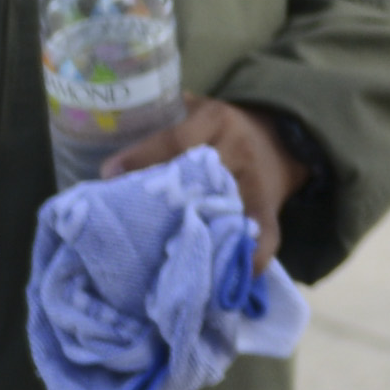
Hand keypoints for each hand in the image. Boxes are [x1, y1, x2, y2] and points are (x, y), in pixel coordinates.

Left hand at [110, 97, 310, 259]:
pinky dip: (248, 259)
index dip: (142, 158)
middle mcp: (238, 150)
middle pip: (197, 178)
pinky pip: (265, 239)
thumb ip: (161, 118)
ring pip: (223, 211)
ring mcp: (256, 183)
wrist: (280, 140)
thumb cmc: (224, 127)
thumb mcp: (197, 109)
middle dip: (161, 202)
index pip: (176, 140)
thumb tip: (111, 158)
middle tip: (127, 222)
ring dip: (194, 235)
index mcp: (216, 120)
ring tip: (162, 258)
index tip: (109, 175)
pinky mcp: (269, 211)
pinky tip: (222, 280)